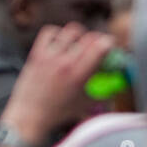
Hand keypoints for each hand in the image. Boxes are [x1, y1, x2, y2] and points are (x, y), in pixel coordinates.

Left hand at [2, 23, 114, 144]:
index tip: (111, 46)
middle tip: (98, 45)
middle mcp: (65, 63)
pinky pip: (50, 32)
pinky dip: (58, 33)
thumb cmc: (59, 113)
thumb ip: (104, 91)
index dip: (110, 43)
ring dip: (80, 34)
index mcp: (79, 76)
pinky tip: (61, 42)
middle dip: (98, 39)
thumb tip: (118, 81)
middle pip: (89, 37)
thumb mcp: (86, 103)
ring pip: (71, 31)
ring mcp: (50, 57)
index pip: (101, 47)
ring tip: (80, 42)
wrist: (29, 116)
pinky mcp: (37, 55)